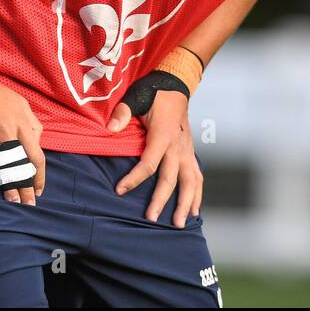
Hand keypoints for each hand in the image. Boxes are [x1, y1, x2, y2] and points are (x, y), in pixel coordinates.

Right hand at [0, 66, 44, 204]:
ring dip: (6, 187)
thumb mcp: (19, 102)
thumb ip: (31, 122)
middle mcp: (5, 131)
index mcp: (19, 123)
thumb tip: (38, 140)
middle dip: (26, 186)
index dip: (39, 175)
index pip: (35, 154)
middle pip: (20, 164)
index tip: (39, 189)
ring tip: (12, 203)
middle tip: (29, 204)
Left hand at [108, 90, 202, 227]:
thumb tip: (111, 128)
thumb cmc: (154, 93)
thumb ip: (123, 112)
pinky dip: (198, 195)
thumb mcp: (136, 96)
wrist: (176, 86)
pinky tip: (195, 211)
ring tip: (179, 224)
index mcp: (163, 135)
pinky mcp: (190, 153)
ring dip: (186, 203)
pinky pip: (197, 177)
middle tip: (151, 219)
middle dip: (161, 200)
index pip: (149, 163)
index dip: (134, 179)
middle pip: (171, 178)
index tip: (119, 191)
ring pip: (191, 182)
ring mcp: (187, 151)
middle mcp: (178, 146)